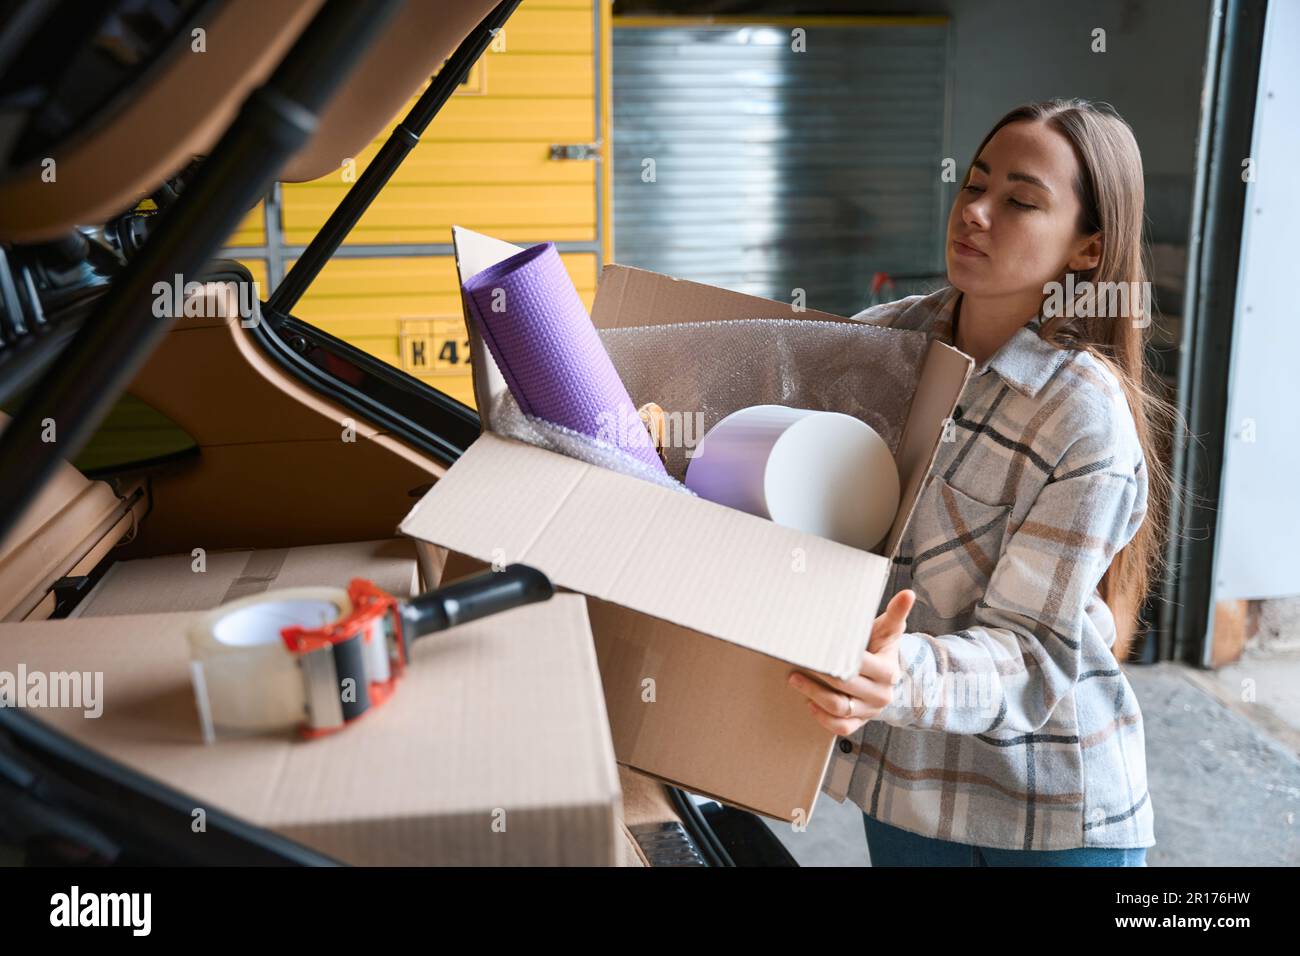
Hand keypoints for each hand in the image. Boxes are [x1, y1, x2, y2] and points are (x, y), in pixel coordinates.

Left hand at [786, 589, 915, 735]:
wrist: (885, 675)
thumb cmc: (880, 647)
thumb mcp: (888, 631)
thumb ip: (896, 614)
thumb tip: (908, 593)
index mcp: (888, 671)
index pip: (861, 665)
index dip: (838, 658)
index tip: (820, 648)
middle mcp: (882, 695)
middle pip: (847, 687)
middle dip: (820, 674)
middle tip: (798, 660)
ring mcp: (871, 711)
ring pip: (840, 708)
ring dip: (814, 694)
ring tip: (795, 678)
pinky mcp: (861, 722)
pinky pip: (842, 728)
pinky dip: (823, 718)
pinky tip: (809, 704)